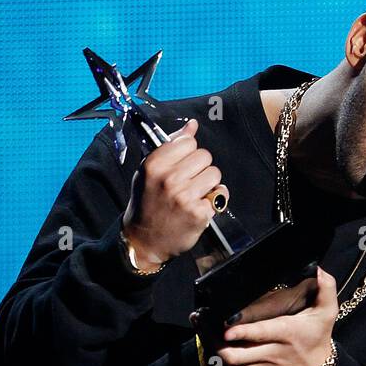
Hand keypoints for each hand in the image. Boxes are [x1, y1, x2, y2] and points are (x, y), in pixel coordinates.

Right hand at [122, 118, 227, 266]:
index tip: (182, 165)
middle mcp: (169, 179)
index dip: (188, 153)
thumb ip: (171, 146)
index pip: (189, 142)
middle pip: (205, 156)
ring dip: (209, 183)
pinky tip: (200, 206)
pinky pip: (220, 194)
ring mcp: (185, 197)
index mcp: (155, 164)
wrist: (144, 240)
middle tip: (189, 181)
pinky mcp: (199, 213)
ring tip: (195, 193)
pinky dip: (214, 200)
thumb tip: (192, 125)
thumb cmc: (147, 202)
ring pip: (215, 174)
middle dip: (200, 167)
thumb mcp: (150, 171)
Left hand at [192, 268, 338, 365]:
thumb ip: (326, 289)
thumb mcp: (327, 313)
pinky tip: (210, 350)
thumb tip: (318, 269)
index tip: (227, 328)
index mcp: (287, 334)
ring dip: (213, 353)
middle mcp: (272, 354)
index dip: (242, 332)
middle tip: (203, 325)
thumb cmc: (318, 338)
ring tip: (202, 333)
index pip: (262, 334)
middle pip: (237, 355)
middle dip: (217, 344)